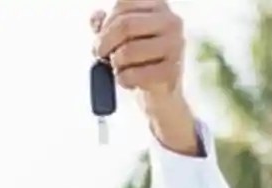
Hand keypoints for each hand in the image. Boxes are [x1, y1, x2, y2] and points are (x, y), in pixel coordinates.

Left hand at [92, 0, 199, 154]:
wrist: (159, 93)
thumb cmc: (139, 61)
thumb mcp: (121, 39)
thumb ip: (107, 25)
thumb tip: (96, 17)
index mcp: (158, 7)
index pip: (123, 6)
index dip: (105, 25)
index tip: (100, 41)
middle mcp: (171, 22)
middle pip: (124, 25)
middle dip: (104, 44)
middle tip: (100, 56)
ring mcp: (175, 46)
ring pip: (127, 51)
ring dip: (115, 64)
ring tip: (120, 68)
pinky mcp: (172, 71)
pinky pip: (133, 74)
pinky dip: (123, 80)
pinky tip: (130, 81)